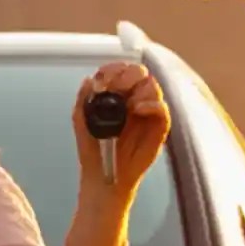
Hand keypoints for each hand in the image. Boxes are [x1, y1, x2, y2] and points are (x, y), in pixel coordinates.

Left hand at [71, 61, 171, 198]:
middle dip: (126, 76)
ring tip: (125, 105)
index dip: (113, 69)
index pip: (121, 69)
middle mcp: (134, 98)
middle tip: (115, 90)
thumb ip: (83, 98)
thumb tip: (89, 79)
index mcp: (116, 93)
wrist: (103, 176)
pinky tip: (136, 110)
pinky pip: (163, 108)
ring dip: (138, 90)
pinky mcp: (158, 127)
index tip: (103, 80)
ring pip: (152, 86)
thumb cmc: (94, 148)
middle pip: (139, 72)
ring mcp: (147, 111)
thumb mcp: (81, 120)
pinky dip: (151, 104)